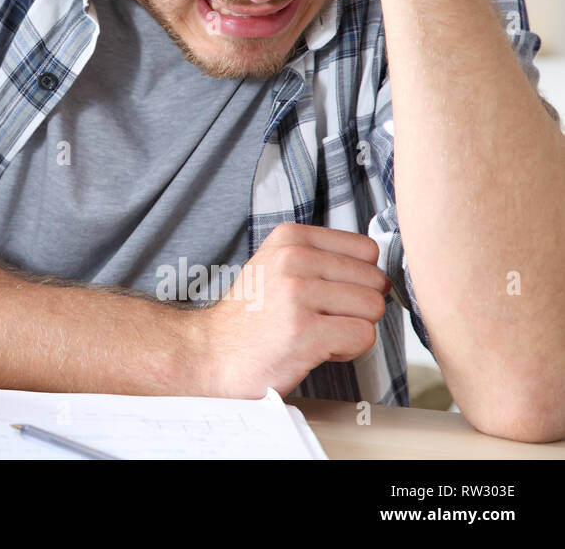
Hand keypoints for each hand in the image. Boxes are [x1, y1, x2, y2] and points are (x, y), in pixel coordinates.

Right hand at [196, 222, 391, 397]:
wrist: (212, 353)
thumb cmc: (252, 317)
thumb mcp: (277, 265)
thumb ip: (321, 257)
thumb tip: (379, 270)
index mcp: (290, 238)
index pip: (366, 249)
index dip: (358, 278)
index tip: (331, 293)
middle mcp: (293, 259)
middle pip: (374, 280)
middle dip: (356, 306)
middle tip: (321, 317)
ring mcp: (297, 294)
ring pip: (373, 308)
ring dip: (352, 328)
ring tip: (317, 332)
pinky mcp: (304, 331)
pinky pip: (363, 336)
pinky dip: (347, 350)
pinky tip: (317, 349)